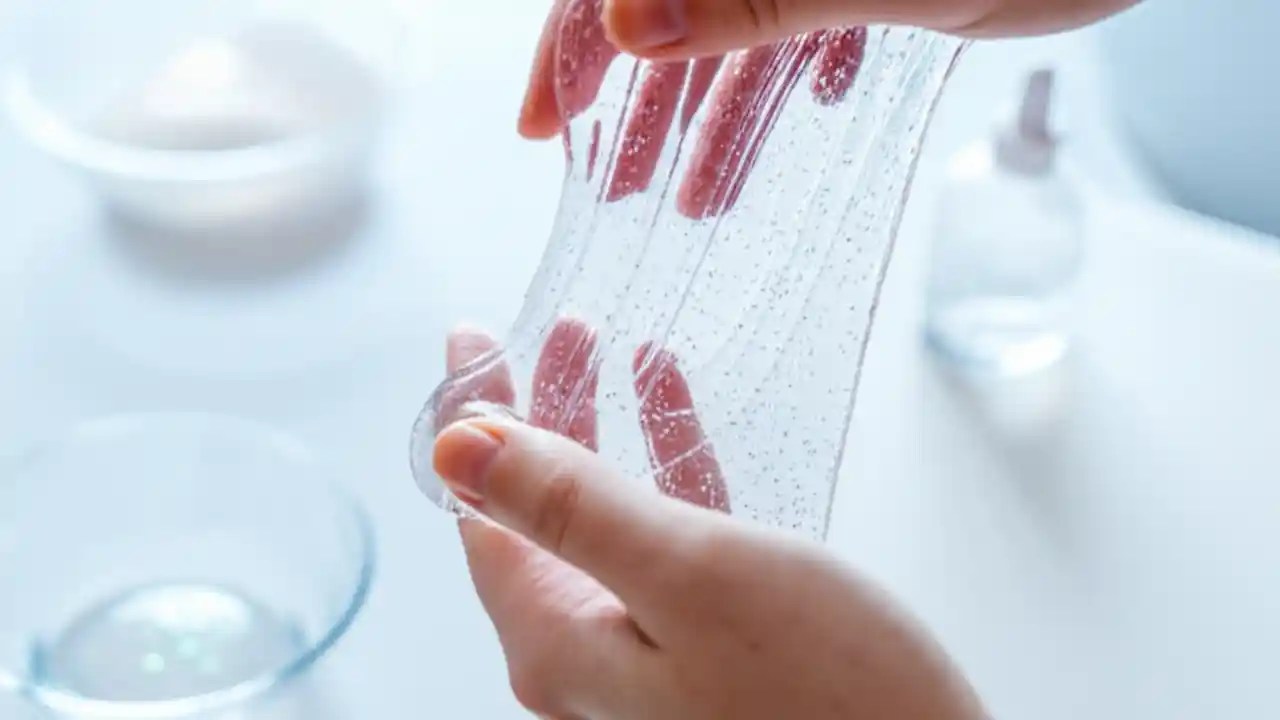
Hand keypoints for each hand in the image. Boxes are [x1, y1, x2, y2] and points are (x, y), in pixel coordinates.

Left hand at [433, 321, 985, 718]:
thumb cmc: (825, 696)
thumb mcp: (688, 573)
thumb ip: (571, 507)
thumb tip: (456, 448)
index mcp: (559, 642)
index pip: (481, 508)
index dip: (472, 416)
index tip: (473, 337)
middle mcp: (587, 657)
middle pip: (536, 510)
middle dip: (541, 411)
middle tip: (551, 331)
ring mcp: (646, 657)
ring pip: (600, 519)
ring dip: (602, 431)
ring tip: (608, 352)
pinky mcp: (706, 652)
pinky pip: (665, 543)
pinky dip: (667, 472)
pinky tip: (678, 417)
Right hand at [518, 0, 1136, 218]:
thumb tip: (625, 28)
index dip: (573, 45)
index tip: (543, 123)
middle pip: (672, 7)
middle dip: (637, 100)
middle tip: (606, 181)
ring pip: (740, 31)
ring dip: (713, 114)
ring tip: (689, 199)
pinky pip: (808, 28)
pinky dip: (795, 84)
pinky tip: (798, 129)